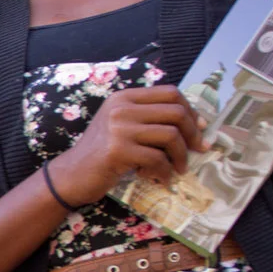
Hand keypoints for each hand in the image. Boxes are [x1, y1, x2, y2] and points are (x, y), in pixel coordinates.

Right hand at [51, 85, 206, 204]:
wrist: (72, 174)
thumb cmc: (102, 153)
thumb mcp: (123, 126)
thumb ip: (149, 118)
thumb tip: (197, 123)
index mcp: (125, 97)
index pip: (170, 92)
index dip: (191, 110)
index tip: (199, 128)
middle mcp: (121, 108)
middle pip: (175, 112)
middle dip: (193, 134)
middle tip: (198, 151)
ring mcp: (118, 128)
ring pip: (170, 136)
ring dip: (180, 157)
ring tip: (177, 169)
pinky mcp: (118, 151)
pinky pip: (157, 159)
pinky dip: (164, 171)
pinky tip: (160, 178)